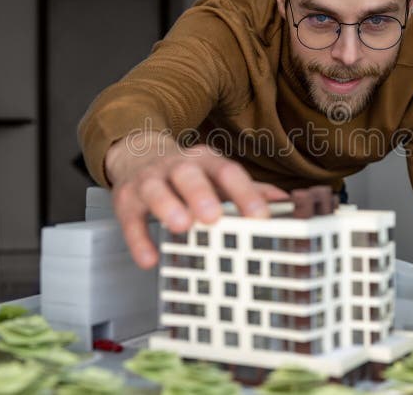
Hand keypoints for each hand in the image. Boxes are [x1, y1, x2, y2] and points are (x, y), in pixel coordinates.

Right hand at [105, 133, 287, 268]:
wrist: (137, 153)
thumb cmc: (186, 173)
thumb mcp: (216, 175)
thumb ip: (248, 190)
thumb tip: (286, 204)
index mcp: (206, 161)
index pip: (228, 172)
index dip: (245, 193)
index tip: (261, 216)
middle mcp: (177, 166)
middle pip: (188, 174)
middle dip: (200, 194)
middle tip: (212, 217)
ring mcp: (149, 180)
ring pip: (155, 188)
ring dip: (167, 206)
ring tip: (180, 226)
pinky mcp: (125, 199)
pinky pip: (130, 218)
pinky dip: (138, 239)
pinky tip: (149, 258)